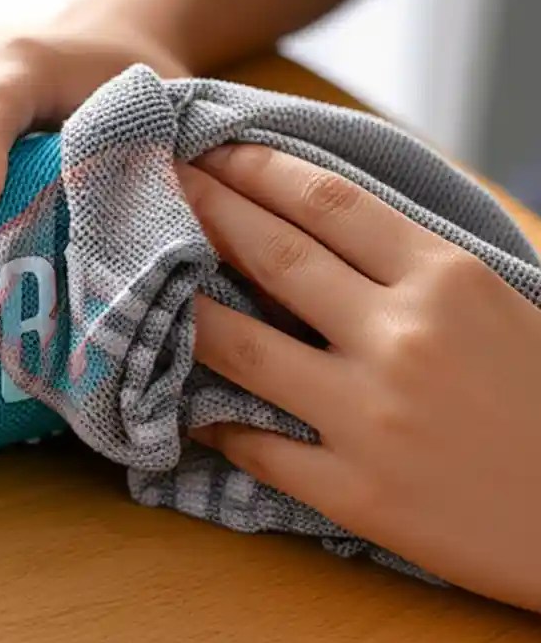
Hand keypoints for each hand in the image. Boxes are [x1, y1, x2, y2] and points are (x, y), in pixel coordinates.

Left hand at [178, 145, 540, 611]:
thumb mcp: (505, 305)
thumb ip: (421, 267)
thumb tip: (332, 228)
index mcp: (447, 280)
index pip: (328, 202)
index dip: (257, 170)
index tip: (211, 151)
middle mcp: (400, 337)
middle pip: (273, 256)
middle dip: (203, 211)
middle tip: (152, 183)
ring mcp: (370, 416)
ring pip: (242, 346)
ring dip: (181, 308)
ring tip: (138, 281)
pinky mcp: (356, 491)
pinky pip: (259, 445)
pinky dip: (216, 423)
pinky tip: (184, 407)